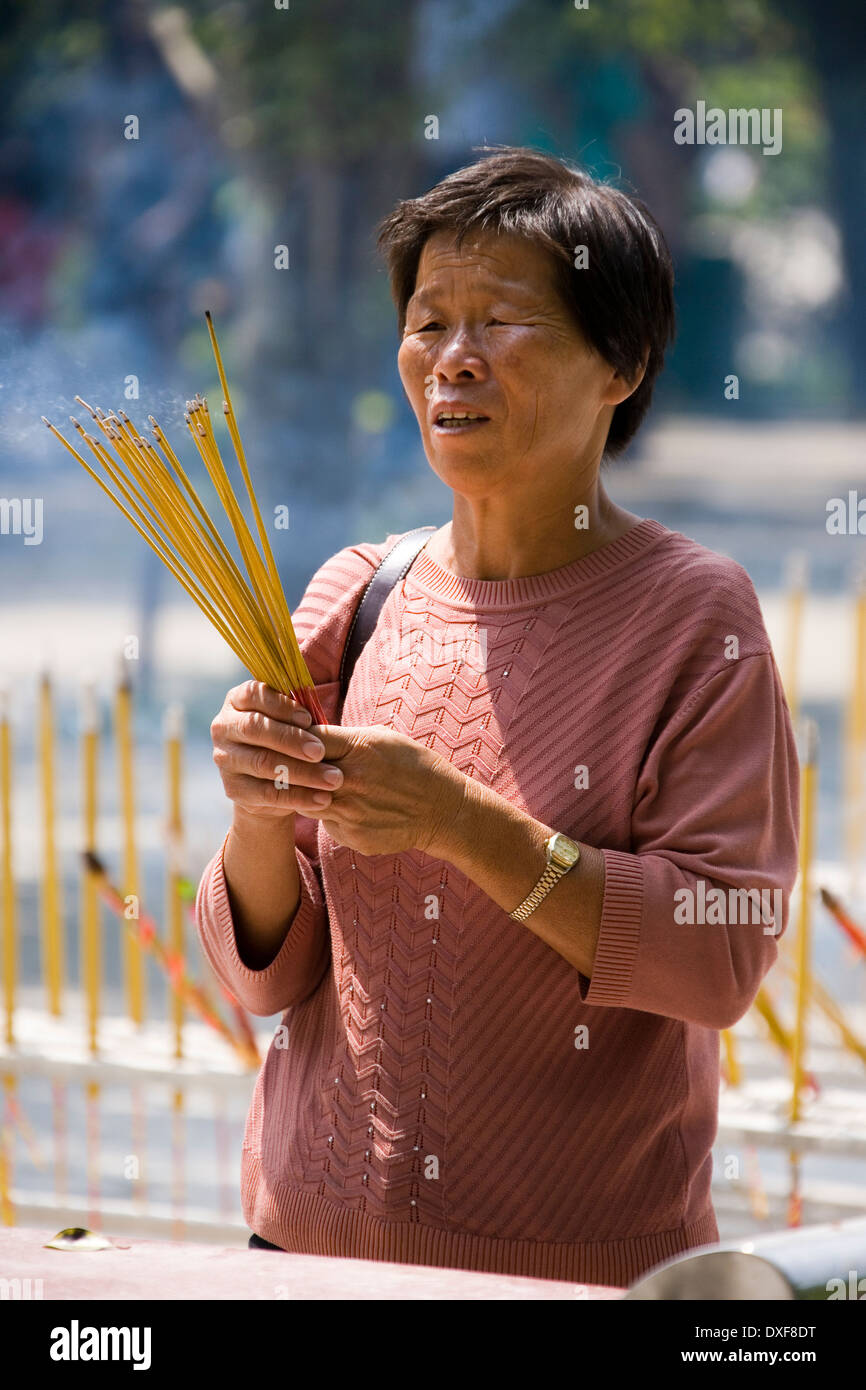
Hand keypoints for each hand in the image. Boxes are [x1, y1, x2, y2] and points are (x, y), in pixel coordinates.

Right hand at [209, 680, 343, 819]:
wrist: (270, 782)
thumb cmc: (286, 739)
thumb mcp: (291, 721)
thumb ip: (299, 714)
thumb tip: (317, 717)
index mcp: (237, 701)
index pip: (253, 694)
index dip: (281, 705)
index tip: (308, 718)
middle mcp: (224, 727)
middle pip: (254, 728)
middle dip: (291, 739)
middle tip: (321, 751)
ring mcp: (225, 758)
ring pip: (262, 762)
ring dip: (302, 772)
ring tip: (332, 778)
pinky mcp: (233, 788)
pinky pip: (267, 793)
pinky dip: (298, 796)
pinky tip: (322, 798)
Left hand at [301, 721, 467, 856]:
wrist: (443, 810)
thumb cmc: (414, 767)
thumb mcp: (384, 738)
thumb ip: (346, 739)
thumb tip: (310, 736)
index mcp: (359, 748)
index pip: (307, 739)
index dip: (297, 741)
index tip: (296, 743)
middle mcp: (350, 780)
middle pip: (298, 773)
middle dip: (294, 770)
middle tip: (295, 768)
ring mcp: (349, 811)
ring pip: (305, 801)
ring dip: (309, 795)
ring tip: (326, 790)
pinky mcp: (352, 836)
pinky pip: (326, 824)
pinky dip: (331, 816)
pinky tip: (353, 811)